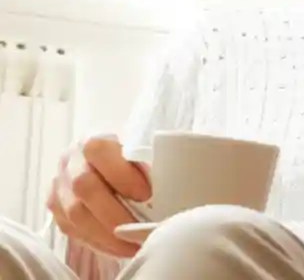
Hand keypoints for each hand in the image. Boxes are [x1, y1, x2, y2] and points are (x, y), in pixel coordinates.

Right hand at [46, 134, 151, 257]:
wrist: (113, 160)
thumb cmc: (136, 155)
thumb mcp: (146, 150)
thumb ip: (153, 161)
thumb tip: (164, 189)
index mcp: (93, 139)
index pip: (99, 152)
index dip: (122, 175)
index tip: (147, 196)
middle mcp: (70, 160)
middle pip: (84, 187)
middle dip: (115, 215)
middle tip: (139, 231)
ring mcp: (59, 184)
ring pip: (74, 214)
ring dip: (106, 235)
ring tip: (133, 245)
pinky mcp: (56, 207)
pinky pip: (71, 229)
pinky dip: (97, 242)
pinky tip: (119, 247)